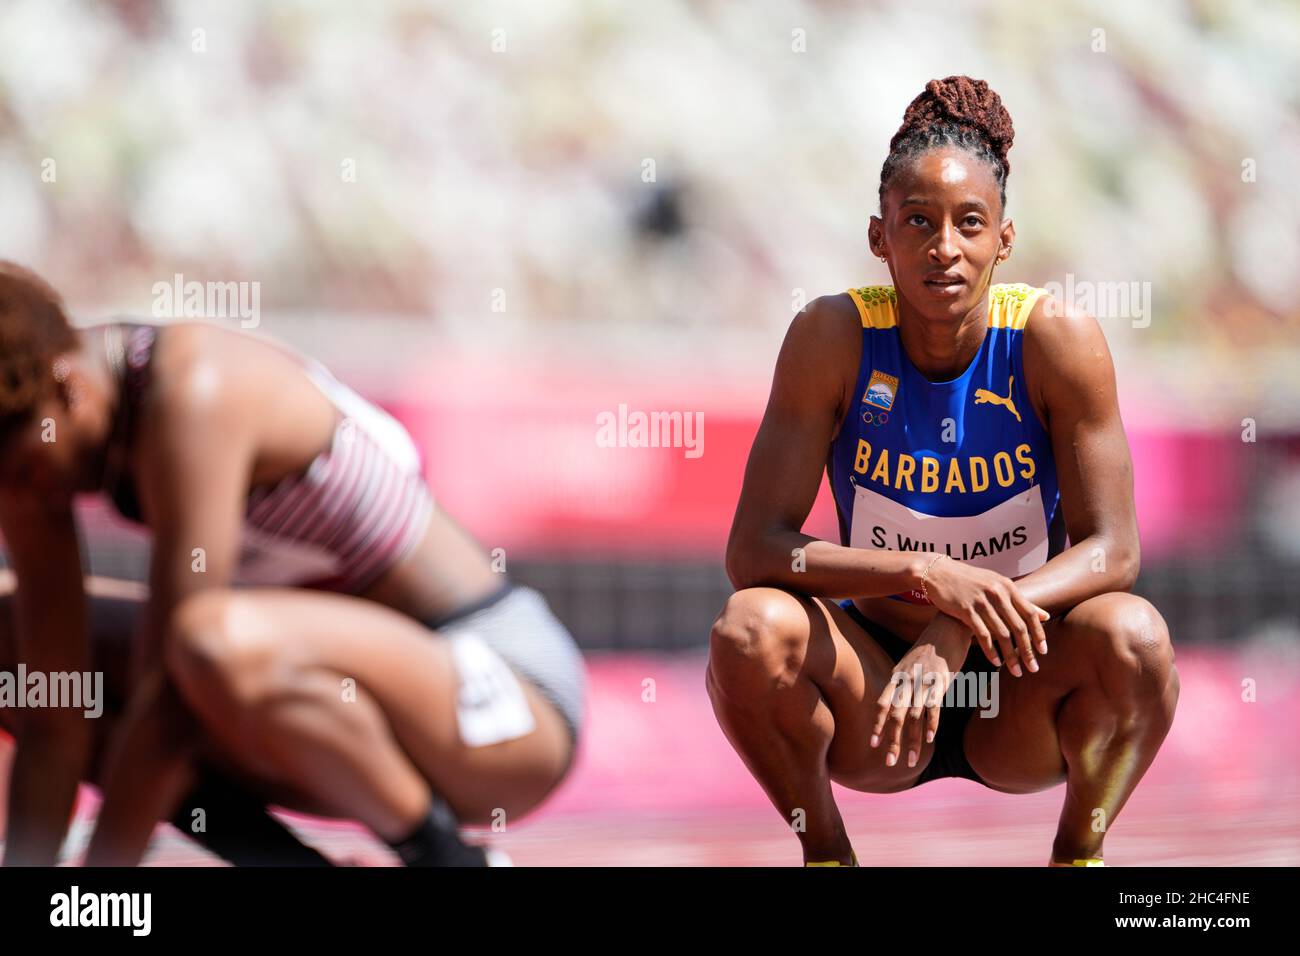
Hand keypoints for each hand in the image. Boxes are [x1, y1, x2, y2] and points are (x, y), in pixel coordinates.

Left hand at [869, 637, 954, 771]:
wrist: (948, 627)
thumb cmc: (930, 649)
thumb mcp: (910, 663)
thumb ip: (902, 682)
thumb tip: (896, 701)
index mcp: (897, 676)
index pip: (882, 704)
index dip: (877, 724)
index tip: (872, 744)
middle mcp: (907, 680)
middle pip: (895, 715)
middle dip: (892, 740)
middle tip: (889, 763)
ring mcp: (923, 681)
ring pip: (913, 715)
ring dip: (913, 740)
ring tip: (911, 761)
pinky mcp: (940, 681)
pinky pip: (933, 706)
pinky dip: (931, 724)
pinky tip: (930, 739)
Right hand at [920, 556, 1048, 676]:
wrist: (938, 572)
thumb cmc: (970, 580)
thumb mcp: (997, 585)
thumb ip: (1020, 601)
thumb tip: (1045, 616)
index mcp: (1008, 587)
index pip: (1030, 614)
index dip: (1039, 634)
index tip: (1043, 651)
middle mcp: (997, 593)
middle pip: (1019, 627)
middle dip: (1028, 651)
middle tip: (1034, 668)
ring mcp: (981, 602)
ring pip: (1002, 634)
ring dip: (1011, 656)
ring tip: (1017, 671)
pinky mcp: (965, 610)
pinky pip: (982, 635)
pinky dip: (991, 651)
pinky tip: (996, 663)